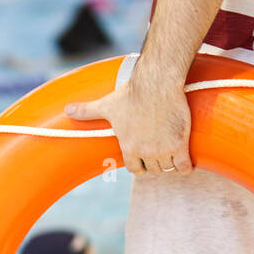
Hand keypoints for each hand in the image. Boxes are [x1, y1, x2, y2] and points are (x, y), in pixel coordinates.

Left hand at [64, 72, 192, 176]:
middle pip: (154, 169)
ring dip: (171, 164)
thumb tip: (67, 109)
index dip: (141, 164)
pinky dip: (186, 166)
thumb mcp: (106, 105)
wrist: (157, 83)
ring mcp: (163, 150)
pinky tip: (187, 159)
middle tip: (162, 151)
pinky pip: (184, 167)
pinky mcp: (180, 145)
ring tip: (174, 154)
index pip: (136, 169)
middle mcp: (145, 152)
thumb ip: (87, 111)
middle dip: (157, 163)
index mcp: (128, 147)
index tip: (146, 157)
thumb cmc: (131, 93)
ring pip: (168, 169)